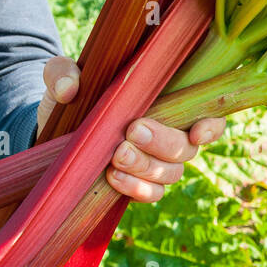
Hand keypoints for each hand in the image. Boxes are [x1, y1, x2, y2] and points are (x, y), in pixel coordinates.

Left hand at [40, 57, 225, 202]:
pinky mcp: (140, 181)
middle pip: (187, 147)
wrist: (55, 126)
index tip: (195, 133)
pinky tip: (113, 178)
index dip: (211, 125)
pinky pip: (153, 193)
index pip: (207, 112)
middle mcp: (171, 129)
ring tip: (116, 157)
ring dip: (146, 166)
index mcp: (167, 96)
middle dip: (162, 142)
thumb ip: (63, 73)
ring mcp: (157, 159)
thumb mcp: (63, 76)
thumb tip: (69, 88)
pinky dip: (137, 189)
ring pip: (172, 172)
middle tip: (132, 132)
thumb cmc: (72, 93)